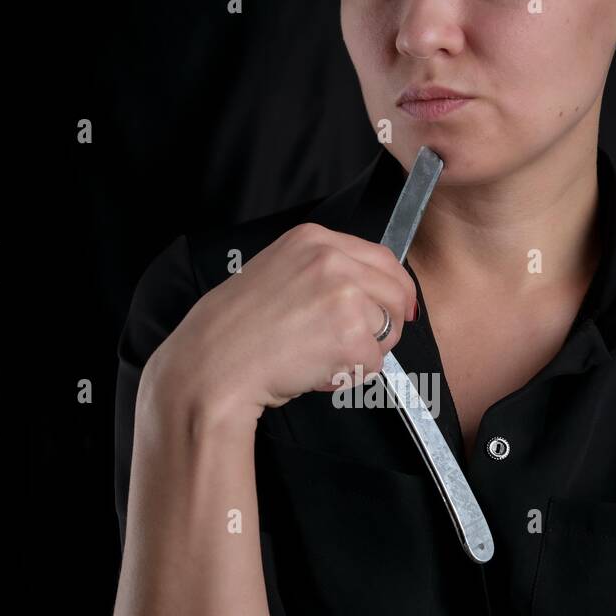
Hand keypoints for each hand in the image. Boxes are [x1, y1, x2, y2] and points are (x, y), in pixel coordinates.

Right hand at [145, 220, 417, 422]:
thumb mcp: (279, 272)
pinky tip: (314, 370)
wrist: (214, 364)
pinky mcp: (351, 336)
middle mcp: (332, 260)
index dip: (397, 288)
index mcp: (314, 239)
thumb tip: (374, 293)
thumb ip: (325, 272)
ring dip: (362, 352)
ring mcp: (344, 296)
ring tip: (318, 355)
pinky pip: (374, 364)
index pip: (383, 258)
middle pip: (395, 293)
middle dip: (385, 325)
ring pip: (387, 331)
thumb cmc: (238, 329)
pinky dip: (349, 376)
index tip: (400, 309)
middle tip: (351, 346)